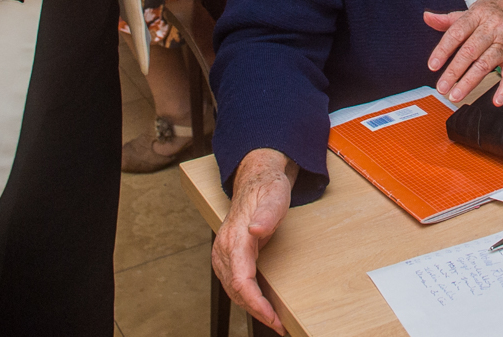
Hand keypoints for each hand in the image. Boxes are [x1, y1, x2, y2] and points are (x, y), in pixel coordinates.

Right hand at [214, 149, 295, 334]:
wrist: (256, 180)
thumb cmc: (268, 188)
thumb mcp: (274, 196)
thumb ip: (267, 214)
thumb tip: (255, 230)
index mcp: (235, 238)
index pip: (240, 281)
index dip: (255, 303)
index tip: (272, 317)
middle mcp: (224, 248)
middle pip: (235, 290)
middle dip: (256, 311)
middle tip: (279, 325)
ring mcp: (223, 253)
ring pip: (232, 290)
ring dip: (251, 307)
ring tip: (273, 319)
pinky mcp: (228, 256)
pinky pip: (234, 283)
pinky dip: (246, 297)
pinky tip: (260, 304)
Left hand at [423, 0, 502, 105]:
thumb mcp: (477, 9)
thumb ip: (451, 18)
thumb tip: (428, 18)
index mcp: (479, 14)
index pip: (457, 32)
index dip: (443, 50)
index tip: (433, 65)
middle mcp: (493, 27)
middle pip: (470, 51)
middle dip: (453, 71)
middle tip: (442, 87)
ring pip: (486, 63)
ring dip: (470, 81)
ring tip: (456, 95)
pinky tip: (497, 99)